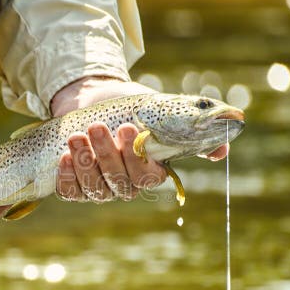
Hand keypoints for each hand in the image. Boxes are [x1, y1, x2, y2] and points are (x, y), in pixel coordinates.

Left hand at [50, 77, 227, 201]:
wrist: (95, 97)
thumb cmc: (131, 107)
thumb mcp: (162, 113)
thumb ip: (188, 131)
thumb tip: (223, 149)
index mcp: (149, 172)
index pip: (147, 177)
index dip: (136, 157)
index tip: (129, 128)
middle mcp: (126, 185)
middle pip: (119, 181)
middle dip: (107, 155)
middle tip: (98, 128)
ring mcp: (100, 187)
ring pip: (94, 187)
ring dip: (85, 161)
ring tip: (77, 135)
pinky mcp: (74, 184)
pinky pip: (71, 192)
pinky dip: (67, 177)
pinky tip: (65, 156)